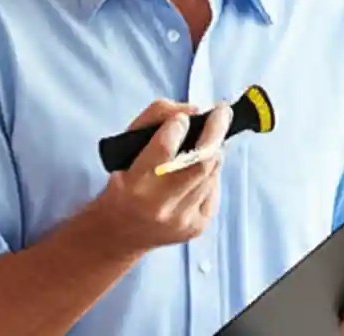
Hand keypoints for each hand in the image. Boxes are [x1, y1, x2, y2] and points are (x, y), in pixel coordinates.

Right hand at [89, 99, 232, 255]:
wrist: (121, 232)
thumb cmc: (124, 181)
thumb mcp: (126, 145)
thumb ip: (156, 118)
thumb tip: (195, 111)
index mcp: (135, 185)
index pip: (164, 150)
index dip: (178, 127)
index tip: (188, 114)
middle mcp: (160, 206)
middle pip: (199, 163)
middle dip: (215, 133)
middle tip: (222, 112)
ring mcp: (182, 219)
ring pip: (211, 174)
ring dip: (215, 151)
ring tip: (213, 136)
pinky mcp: (197, 226)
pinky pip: (213, 189)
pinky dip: (211, 172)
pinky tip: (203, 166)